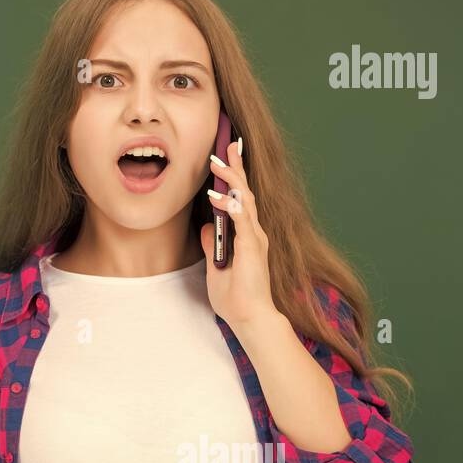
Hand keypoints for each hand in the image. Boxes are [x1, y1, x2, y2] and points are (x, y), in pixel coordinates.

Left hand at [199, 137, 278, 329]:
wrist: (249, 318)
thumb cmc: (235, 296)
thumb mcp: (216, 265)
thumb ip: (213, 244)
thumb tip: (206, 226)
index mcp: (246, 234)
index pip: (240, 198)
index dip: (234, 175)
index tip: (226, 153)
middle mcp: (254, 232)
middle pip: (245, 192)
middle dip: (234, 167)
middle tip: (225, 144)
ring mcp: (256, 240)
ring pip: (245, 201)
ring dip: (231, 180)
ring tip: (217, 162)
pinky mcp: (253, 250)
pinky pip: (243, 224)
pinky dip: (234, 208)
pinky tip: (223, 196)